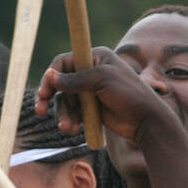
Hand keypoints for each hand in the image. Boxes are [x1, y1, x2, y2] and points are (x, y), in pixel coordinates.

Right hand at [35, 47, 179, 142]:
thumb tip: (49, 76)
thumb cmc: (129, 95)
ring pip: (65, 101)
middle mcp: (91, 72)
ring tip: (68, 128)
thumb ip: (75, 79)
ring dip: (63, 114)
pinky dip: (70, 121)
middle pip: (60, 83)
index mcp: (95, 57)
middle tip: (40, 110)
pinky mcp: (91, 109)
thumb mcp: (102, 81)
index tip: (45, 91)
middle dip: (50, 98)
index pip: (64, 62)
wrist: (146, 121)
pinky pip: (72, 113)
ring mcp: (90, 91)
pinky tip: (74, 130)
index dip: (51, 76)